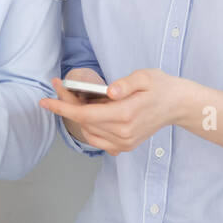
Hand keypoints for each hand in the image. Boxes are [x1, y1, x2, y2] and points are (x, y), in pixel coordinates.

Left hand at [39, 68, 191, 154]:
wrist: (177, 105)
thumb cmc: (161, 87)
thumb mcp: (146, 77)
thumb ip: (126, 83)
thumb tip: (110, 91)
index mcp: (125, 114)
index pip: (84, 114)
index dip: (62, 107)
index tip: (44, 100)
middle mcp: (123, 133)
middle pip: (83, 122)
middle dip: (67, 105)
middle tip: (60, 86)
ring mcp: (124, 142)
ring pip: (88, 132)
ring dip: (78, 117)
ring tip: (78, 98)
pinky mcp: (125, 146)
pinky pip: (98, 140)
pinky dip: (89, 128)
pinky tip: (92, 113)